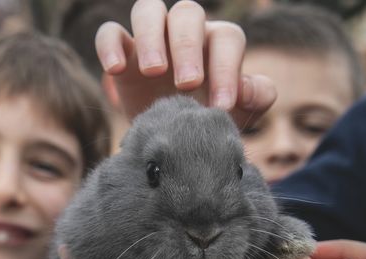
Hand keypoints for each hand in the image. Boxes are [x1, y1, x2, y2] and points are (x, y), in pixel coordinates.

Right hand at [94, 0, 275, 123]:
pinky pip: (109, 32)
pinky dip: (110, 45)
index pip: (226, 39)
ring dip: (151, 37)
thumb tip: (246, 88)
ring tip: (154, 72)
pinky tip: (115, 70)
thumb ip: (255, 98)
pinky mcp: (122, 51)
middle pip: (187, 14)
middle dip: (188, 46)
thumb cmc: (209, 119)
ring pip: (148, 10)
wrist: (173, 138)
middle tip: (187, 84)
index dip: (226, 69)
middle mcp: (185, 31)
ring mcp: (151, 37)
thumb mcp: (238, 114)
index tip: (221, 106)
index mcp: (218, 42)